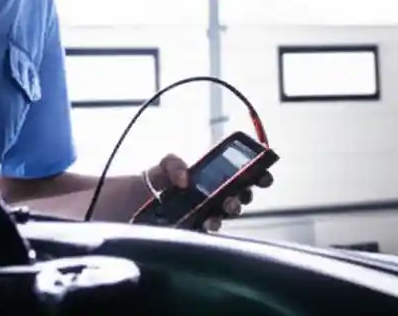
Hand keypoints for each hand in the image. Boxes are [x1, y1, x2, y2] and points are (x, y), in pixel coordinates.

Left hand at [150, 153, 274, 232]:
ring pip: (224, 217)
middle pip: (237, 199)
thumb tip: (185, 180)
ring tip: (222, 209)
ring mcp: (204, 217)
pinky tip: (206, 224)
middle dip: (243, 196)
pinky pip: (206, 234)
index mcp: (213, 181)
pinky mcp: (193, 232)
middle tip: (242, 193)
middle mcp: (213, 200)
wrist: (134, 203)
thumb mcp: (163, 165)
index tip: (264, 174)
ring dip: (227, 213)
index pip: (241, 178)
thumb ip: (173, 163)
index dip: (256, 175)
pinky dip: (208, 229)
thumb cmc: (156, 183)